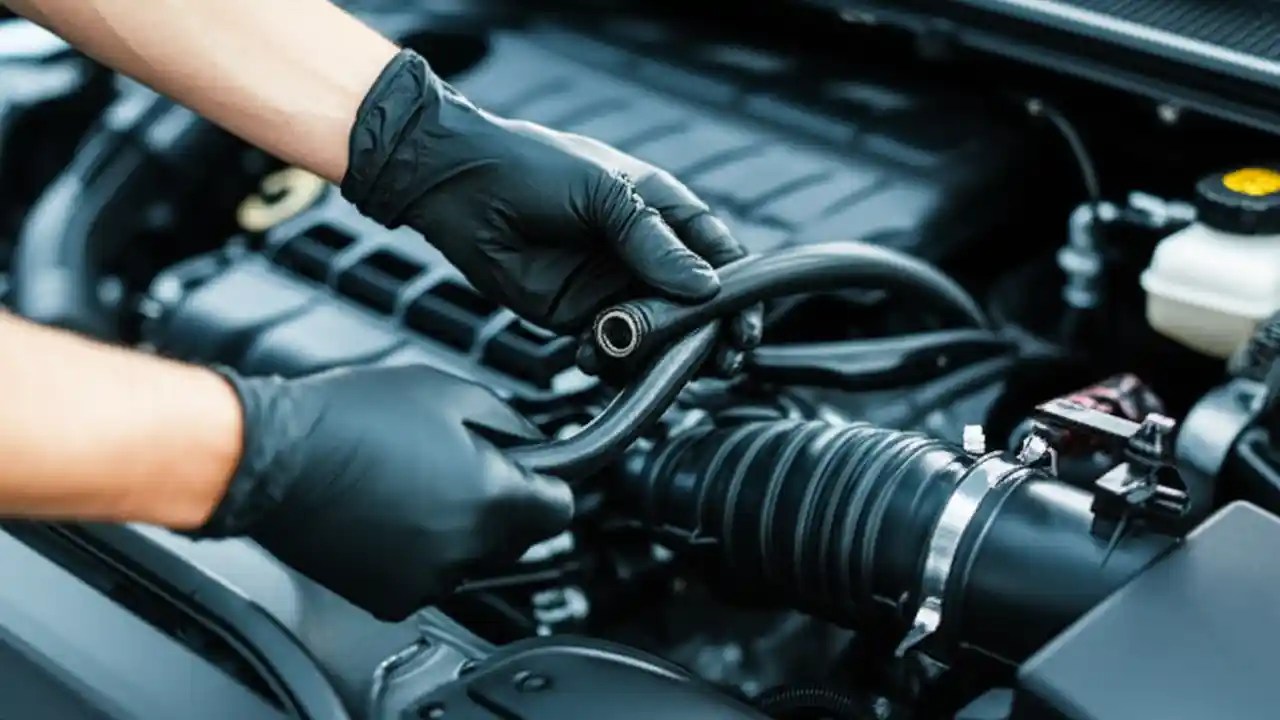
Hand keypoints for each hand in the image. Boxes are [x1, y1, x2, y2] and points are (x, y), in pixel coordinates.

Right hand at [197, 364, 572, 620]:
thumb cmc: (353, 417)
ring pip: (471, 559)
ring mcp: (427, 580)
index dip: (547, 483)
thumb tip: (536, 442)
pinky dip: (418, 553)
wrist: (275, 456)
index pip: (559, 508)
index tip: (532, 472)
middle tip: (458, 465)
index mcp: (491, 499)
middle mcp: (465, 549)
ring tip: (413, 486)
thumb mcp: (448, 393)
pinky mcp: (389, 599)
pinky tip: (387, 515)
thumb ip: (509, 422)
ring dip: (458, 529)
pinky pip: (427, 577)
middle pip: (518, 536)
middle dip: (501, 504)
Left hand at [341, 49, 760, 375]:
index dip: (739, 295)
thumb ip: (653, 241)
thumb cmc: (533, 169)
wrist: (460, 189)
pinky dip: (610, 363)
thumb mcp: (604, 194)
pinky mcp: (579, 318)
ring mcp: (614, 289)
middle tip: (714, 363)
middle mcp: (645, 255)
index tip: (744, 329)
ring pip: (658, 337)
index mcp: (663, 212)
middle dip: (707, 338)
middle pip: (697, 308)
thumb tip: (707, 288)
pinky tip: (592, 354)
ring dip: (657, 356)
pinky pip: (611, 353)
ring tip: (641, 356)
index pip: (721, 259)